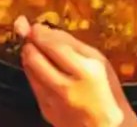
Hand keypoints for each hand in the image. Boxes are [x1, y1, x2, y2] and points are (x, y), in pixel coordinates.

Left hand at [15, 17, 136, 126]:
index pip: (53, 46)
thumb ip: (72, 43)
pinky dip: (34, 73)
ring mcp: (54, 101)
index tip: (36, 27)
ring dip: (29, 56)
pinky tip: (44, 71)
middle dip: (30, 43)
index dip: (39, 33)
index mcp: (86, 71)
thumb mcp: (99, 61)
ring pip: (29, 71)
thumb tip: (44, 29)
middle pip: (34, 58)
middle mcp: (67, 87)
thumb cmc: (107, 90)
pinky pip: (32, 85)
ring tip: (39, 51)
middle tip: (33, 37)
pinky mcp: (45, 110)